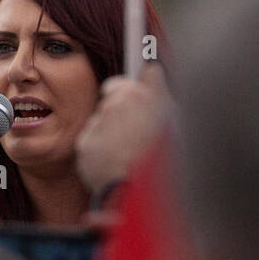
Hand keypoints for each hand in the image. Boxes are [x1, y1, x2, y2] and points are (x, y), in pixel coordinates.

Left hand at [75, 62, 171, 196]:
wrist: (141, 190)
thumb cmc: (165, 158)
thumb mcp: (173, 118)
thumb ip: (158, 88)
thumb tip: (151, 69)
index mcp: (139, 94)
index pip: (123, 83)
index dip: (128, 95)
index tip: (131, 103)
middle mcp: (115, 105)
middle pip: (111, 104)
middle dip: (120, 116)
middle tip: (135, 137)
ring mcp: (98, 125)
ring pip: (102, 124)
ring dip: (111, 135)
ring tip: (128, 155)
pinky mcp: (85, 145)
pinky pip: (92, 144)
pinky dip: (101, 152)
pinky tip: (116, 164)